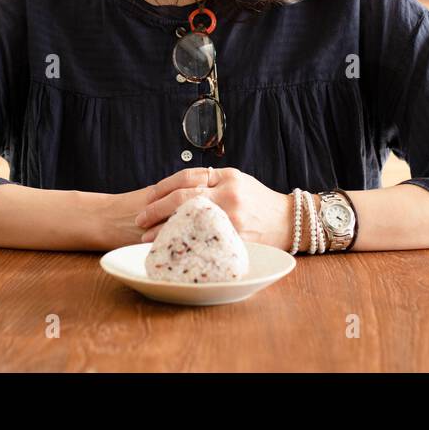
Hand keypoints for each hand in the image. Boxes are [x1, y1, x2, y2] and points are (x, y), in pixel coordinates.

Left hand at [134, 166, 290, 248]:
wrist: (288, 220)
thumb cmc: (258, 199)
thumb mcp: (237, 179)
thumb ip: (210, 180)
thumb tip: (177, 185)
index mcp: (227, 178)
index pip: (186, 179)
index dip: (162, 189)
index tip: (147, 198)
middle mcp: (229, 197)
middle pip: (183, 200)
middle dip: (157, 210)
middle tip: (140, 219)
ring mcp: (233, 221)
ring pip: (190, 224)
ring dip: (165, 231)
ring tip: (147, 237)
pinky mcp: (236, 242)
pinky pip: (205, 244)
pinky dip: (185, 246)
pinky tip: (172, 250)